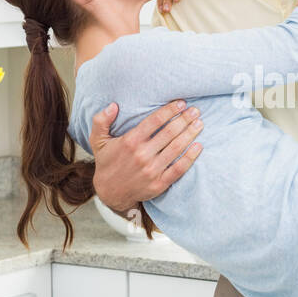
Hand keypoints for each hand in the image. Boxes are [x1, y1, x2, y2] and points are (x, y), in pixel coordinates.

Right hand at [88, 99, 203, 210]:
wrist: (110, 192)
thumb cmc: (107, 162)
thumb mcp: (98, 140)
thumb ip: (101, 121)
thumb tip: (113, 105)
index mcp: (130, 141)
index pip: (154, 121)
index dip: (170, 110)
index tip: (181, 103)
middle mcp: (142, 155)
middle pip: (169, 133)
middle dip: (184, 119)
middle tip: (195, 111)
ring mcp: (152, 170)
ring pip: (176, 148)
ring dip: (190, 134)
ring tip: (199, 124)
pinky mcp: (159, 184)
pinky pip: (179, 168)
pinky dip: (190, 157)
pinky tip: (198, 146)